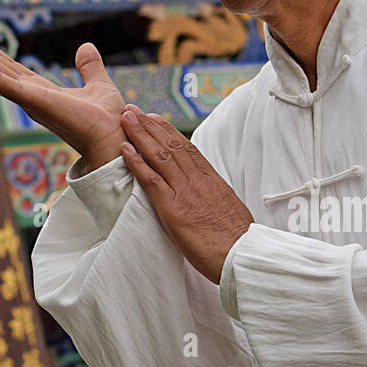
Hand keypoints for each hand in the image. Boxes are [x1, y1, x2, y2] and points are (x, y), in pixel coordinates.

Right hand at [0, 21, 126, 170]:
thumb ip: (90, 67)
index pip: (10, 68)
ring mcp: (28, 99)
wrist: (115, 135)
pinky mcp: (31, 101)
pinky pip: (0, 83)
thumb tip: (86, 47)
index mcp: (42, 92)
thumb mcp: (99, 84)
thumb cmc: (110, 120)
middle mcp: (30, 96)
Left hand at [120, 106, 252, 283]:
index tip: (157, 120)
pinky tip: (125, 149)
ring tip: (126, 119)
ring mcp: (185, 192)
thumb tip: (211, 202)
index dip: (170, 132)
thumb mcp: (231, 213)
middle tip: (134, 110)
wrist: (242, 255)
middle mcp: (199, 181)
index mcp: (213, 182)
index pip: (188, 150)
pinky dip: (137, 162)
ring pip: (160, 156)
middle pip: (172, 146)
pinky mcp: (173, 208)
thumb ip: (217, 202)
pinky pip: (151, 180)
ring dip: (140, 135)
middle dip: (151, 125)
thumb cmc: (238, 243)